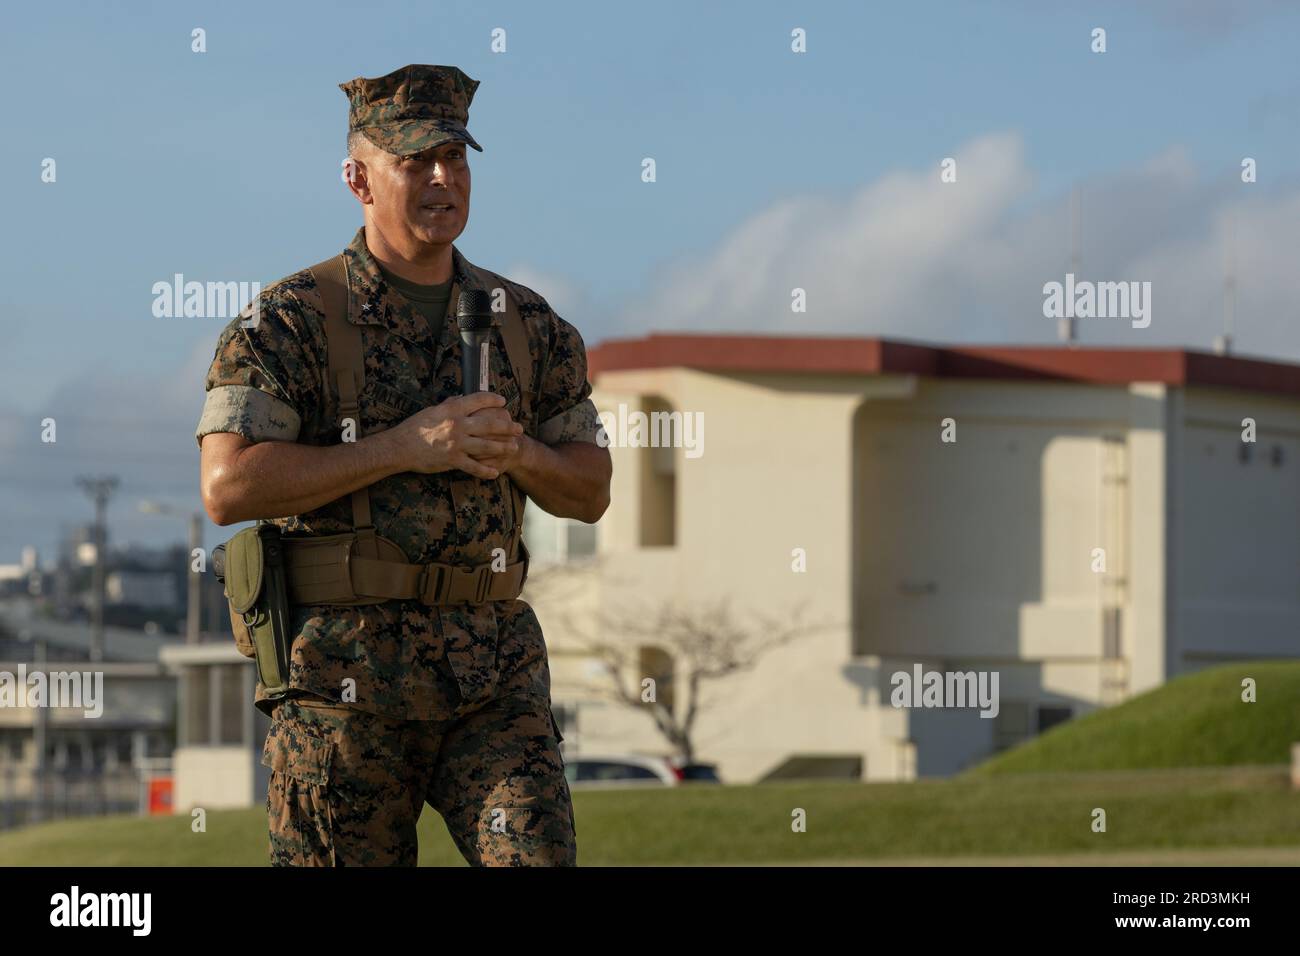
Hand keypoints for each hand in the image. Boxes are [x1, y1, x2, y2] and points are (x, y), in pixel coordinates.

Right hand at [387, 392, 521, 478]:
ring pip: (487, 445)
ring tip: (514, 447)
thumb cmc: (414, 427)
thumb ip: (449, 404)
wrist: (399, 447)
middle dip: (507, 427)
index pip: (478, 400)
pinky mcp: (453, 460)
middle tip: (519, 428)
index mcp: (452, 409)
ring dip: (503, 447)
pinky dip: (486, 471)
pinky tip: (496, 473)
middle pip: (490, 424)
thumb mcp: (432, 410)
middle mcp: (457, 425)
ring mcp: (457, 443)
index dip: (493, 400)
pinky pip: (474, 467)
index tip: (503, 402)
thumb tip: (461, 398)